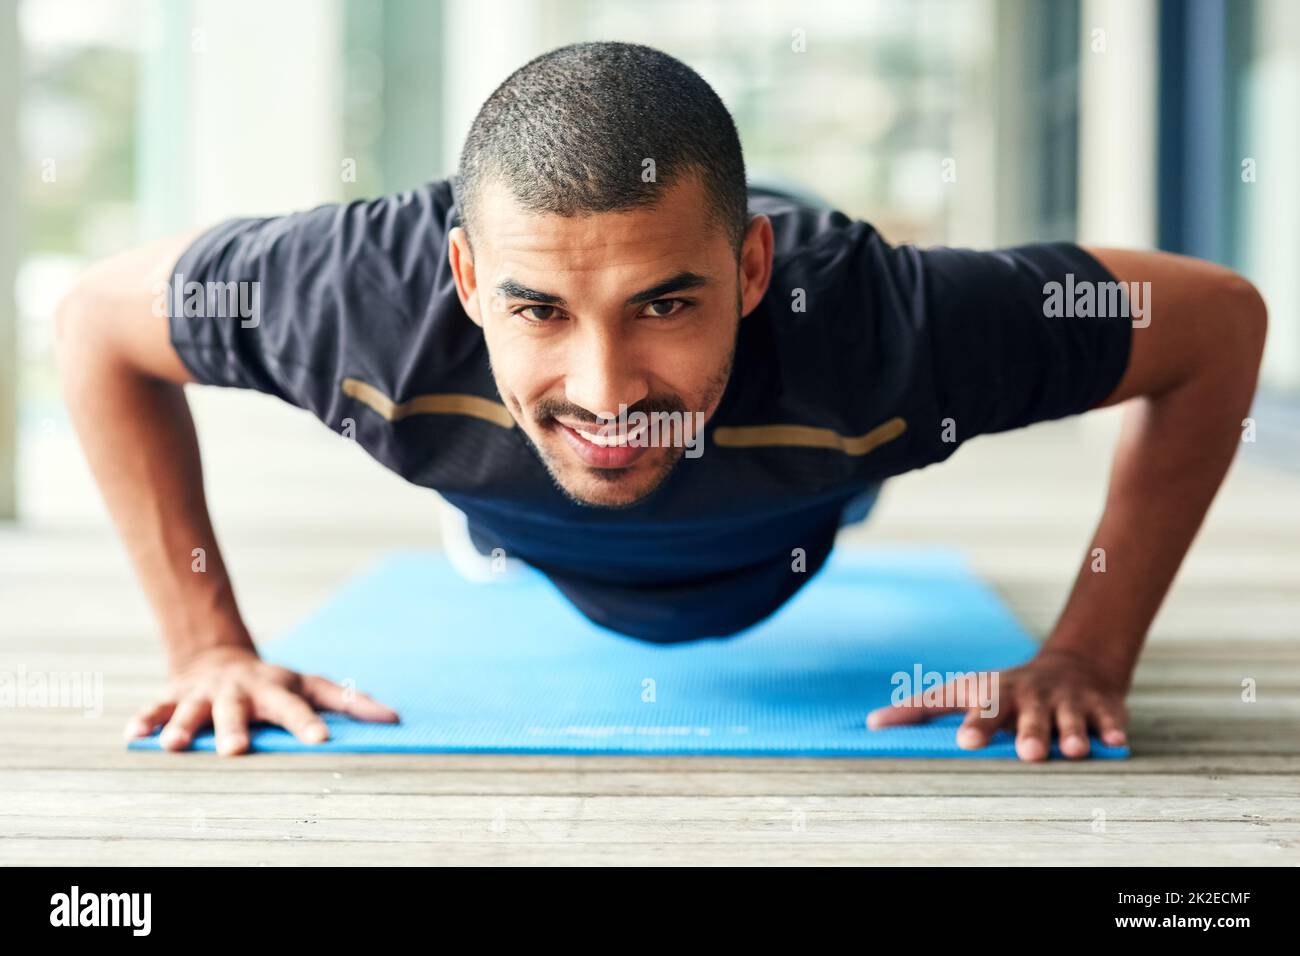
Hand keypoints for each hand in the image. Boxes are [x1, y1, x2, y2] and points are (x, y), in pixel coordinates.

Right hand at [125, 644, 399, 755]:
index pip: (297, 708)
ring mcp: (206, 692)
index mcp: (277, 690)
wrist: (219, 656)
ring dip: (184, 726)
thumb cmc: (276, 684)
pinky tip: (135, 735)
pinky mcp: (175, 695)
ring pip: (193, 709)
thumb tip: (396, 719)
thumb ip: (351, 702)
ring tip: (176, 748)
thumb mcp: (312, 686)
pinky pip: (158, 707)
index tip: (321, 742)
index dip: (308, 723)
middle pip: (238, 709)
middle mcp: (240, 690)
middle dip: (235, 729)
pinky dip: (147, 719)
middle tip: (236, 752)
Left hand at [865, 647, 1129, 761]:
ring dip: (1070, 734)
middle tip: (1026, 753)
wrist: (1072, 665)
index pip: (982, 710)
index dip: (975, 725)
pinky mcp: (1103, 708)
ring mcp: (1068, 702)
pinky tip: (1115, 742)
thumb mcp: (964, 691)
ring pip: (1069, 720)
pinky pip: (1108, 720)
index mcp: (997, 695)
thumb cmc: (1004, 690)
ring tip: (1071, 751)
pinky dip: (1111, 730)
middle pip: (1027, 717)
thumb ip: (920, 709)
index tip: (965, 742)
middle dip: (1027, 732)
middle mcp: (1032, 697)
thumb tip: (871, 724)